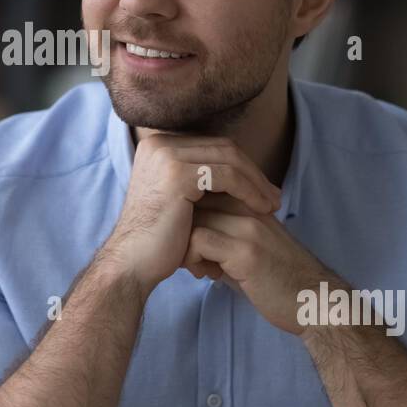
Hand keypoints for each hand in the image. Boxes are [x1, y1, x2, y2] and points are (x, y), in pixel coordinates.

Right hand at [98, 134, 279, 295]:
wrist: (133, 262)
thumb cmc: (158, 238)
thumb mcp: (177, 197)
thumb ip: (198, 177)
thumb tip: (237, 167)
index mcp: (157, 144)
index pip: (211, 145)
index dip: (241, 164)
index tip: (262, 188)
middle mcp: (159, 143)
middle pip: (222, 147)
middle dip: (253, 172)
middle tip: (274, 195)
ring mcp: (166, 155)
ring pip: (228, 159)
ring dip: (256, 182)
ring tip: (272, 205)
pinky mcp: (177, 173)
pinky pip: (227, 175)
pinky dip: (249, 190)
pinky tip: (260, 208)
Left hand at [186, 193, 336, 335]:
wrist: (316, 302)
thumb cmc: (280, 280)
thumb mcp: (251, 248)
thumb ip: (223, 236)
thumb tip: (185, 235)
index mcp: (251, 203)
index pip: (204, 190)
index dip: (189, 215)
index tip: (192, 243)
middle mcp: (250, 208)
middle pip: (194, 200)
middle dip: (182, 229)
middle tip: (190, 258)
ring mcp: (249, 228)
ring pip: (193, 218)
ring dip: (185, 246)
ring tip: (198, 268)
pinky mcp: (246, 252)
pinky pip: (199, 240)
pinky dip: (191, 258)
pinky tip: (205, 275)